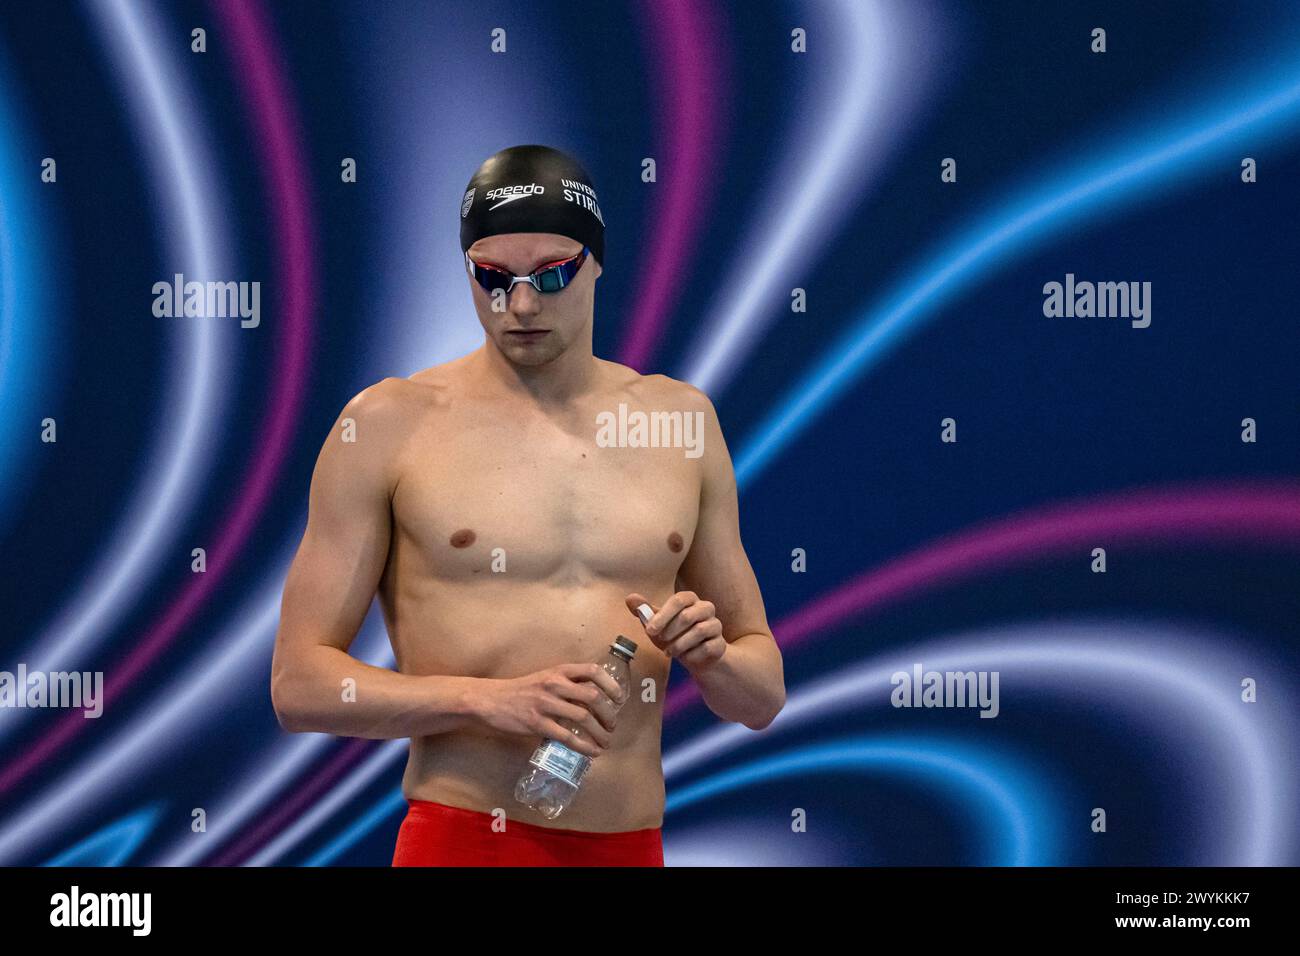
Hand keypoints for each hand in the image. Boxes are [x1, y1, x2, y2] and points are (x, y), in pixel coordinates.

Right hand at [472, 663, 622, 758]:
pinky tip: (592, 751)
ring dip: (600, 732)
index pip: (592, 670)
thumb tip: (593, 698)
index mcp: (559, 671)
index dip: (611, 684)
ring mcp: (546, 704)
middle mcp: (555, 684)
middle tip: (612, 725)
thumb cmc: (521, 690)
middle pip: (593, 696)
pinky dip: (584, 746)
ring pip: (583, 718)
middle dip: (608, 713)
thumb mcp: (545, 678)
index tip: (620, 698)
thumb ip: (567, 684)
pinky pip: (567, 737)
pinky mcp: (537, 724)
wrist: (491, 700)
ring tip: (606, 741)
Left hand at [626, 591, 726, 672]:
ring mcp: (716, 625)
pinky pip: (707, 648)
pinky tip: (685, 658)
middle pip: (688, 616)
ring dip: (679, 645)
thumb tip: (629, 598)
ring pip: (699, 631)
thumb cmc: (674, 636)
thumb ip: (645, 611)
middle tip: (660, 641)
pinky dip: (692, 655)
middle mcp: (706, 608)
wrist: (697, 658)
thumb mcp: (658, 624)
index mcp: (690, 599)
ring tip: (669, 652)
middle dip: (670, 631)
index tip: (650, 630)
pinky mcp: (720, 644)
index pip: (679, 600)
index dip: (663, 615)